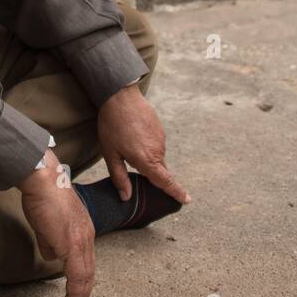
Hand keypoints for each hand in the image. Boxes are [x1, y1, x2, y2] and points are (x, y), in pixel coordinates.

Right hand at [17, 149, 94, 296]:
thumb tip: (51, 256)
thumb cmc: (42, 195)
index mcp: (83, 229)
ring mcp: (81, 240)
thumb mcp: (47, 222)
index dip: (82, 278)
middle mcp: (87, 235)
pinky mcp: (72, 243)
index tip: (79, 292)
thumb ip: (50, 241)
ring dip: (80, 295)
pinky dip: (75, 291)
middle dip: (84, 292)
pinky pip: (76, 274)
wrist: (43, 180)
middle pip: (89, 270)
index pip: (85, 259)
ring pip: (85, 275)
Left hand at [97, 84, 190, 204]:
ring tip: (126, 146)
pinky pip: (156, 144)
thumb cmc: (112, 126)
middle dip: (150, 175)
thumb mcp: (110, 154)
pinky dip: (147, 146)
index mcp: (146, 160)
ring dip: (146, 158)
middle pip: (159, 171)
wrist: (120, 96)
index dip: (176, 192)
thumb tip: (126, 196)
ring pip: (157, 157)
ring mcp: (160, 138)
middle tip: (133, 167)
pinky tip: (132, 136)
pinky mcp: (159, 129)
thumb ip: (119, 177)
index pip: (165, 182)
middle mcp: (158, 151)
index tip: (186, 200)